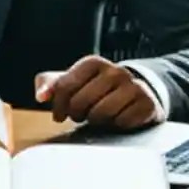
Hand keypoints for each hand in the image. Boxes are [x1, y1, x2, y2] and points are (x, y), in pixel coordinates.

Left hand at [35, 55, 165, 129]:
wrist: (137, 92)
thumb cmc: (97, 89)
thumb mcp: (73, 82)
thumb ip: (50, 84)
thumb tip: (40, 96)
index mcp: (93, 63)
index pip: (64, 86)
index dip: (58, 105)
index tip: (58, 115)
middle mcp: (115, 71)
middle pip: (81, 102)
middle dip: (77, 114)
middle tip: (81, 116)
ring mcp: (134, 86)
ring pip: (101, 113)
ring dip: (96, 121)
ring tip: (98, 117)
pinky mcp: (147, 103)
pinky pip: (122, 122)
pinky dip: (116, 125)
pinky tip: (117, 119)